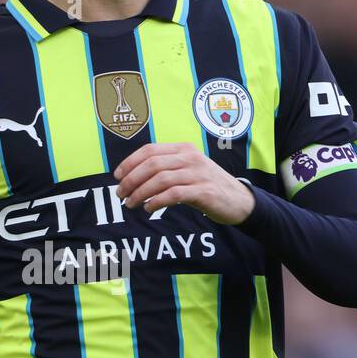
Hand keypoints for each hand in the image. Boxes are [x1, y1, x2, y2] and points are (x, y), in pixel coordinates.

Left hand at [114, 143, 255, 224]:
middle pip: (152, 164)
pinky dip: (157, 201)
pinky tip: (149, 208)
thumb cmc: (207, 186)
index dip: (130, 162)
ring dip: (141, 193)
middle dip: (131, 180)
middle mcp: (190, 158)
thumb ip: (166, 169)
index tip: (117, 176)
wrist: (239, 201)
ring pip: (160, 180)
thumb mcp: (187, 170)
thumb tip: (133, 177)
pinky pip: (174, 194)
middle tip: (120, 194)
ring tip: (131, 204)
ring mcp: (198, 174)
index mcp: (184, 149)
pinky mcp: (204, 191)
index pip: (150, 150)